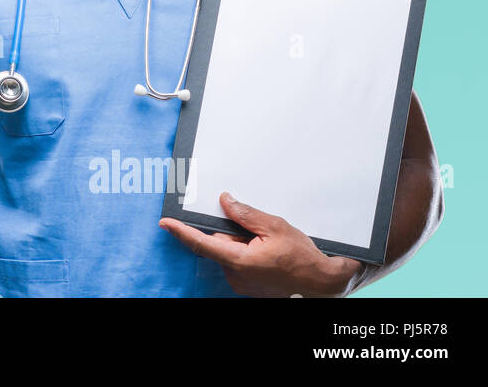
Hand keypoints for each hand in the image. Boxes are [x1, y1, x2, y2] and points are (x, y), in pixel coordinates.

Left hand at [159, 192, 363, 296]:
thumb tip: (224, 202)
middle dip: (233, 232)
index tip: (165, 222)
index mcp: (238, 260)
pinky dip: (247, 253)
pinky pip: (238, 262)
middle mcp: (235, 275)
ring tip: (268, 244)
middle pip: (220, 243)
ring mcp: (240, 282)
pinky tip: (267, 253)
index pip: (201, 243)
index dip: (181, 231)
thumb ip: (246, 214)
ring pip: (230, 252)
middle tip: (257, 231)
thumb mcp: (275, 227)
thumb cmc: (303, 259)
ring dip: (242, 243)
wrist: (322, 283)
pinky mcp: (247, 285)